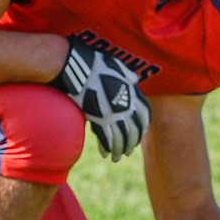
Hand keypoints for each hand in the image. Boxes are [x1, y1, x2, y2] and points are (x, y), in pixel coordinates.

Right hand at [49, 42, 149, 160]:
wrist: (75, 64)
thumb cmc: (93, 62)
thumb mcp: (115, 64)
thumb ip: (126, 74)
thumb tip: (135, 78)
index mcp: (130, 90)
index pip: (144, 113)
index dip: (143, 125)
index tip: (141, 133)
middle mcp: (125, 103)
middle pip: (135, 128)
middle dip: (133, 141)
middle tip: (129, 151)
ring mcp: (112, 111)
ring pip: (122, 136)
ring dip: (121, 149)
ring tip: (119, 157)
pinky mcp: (97, 117)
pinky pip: (107, 137)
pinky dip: (108, 147)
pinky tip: (107, 154)